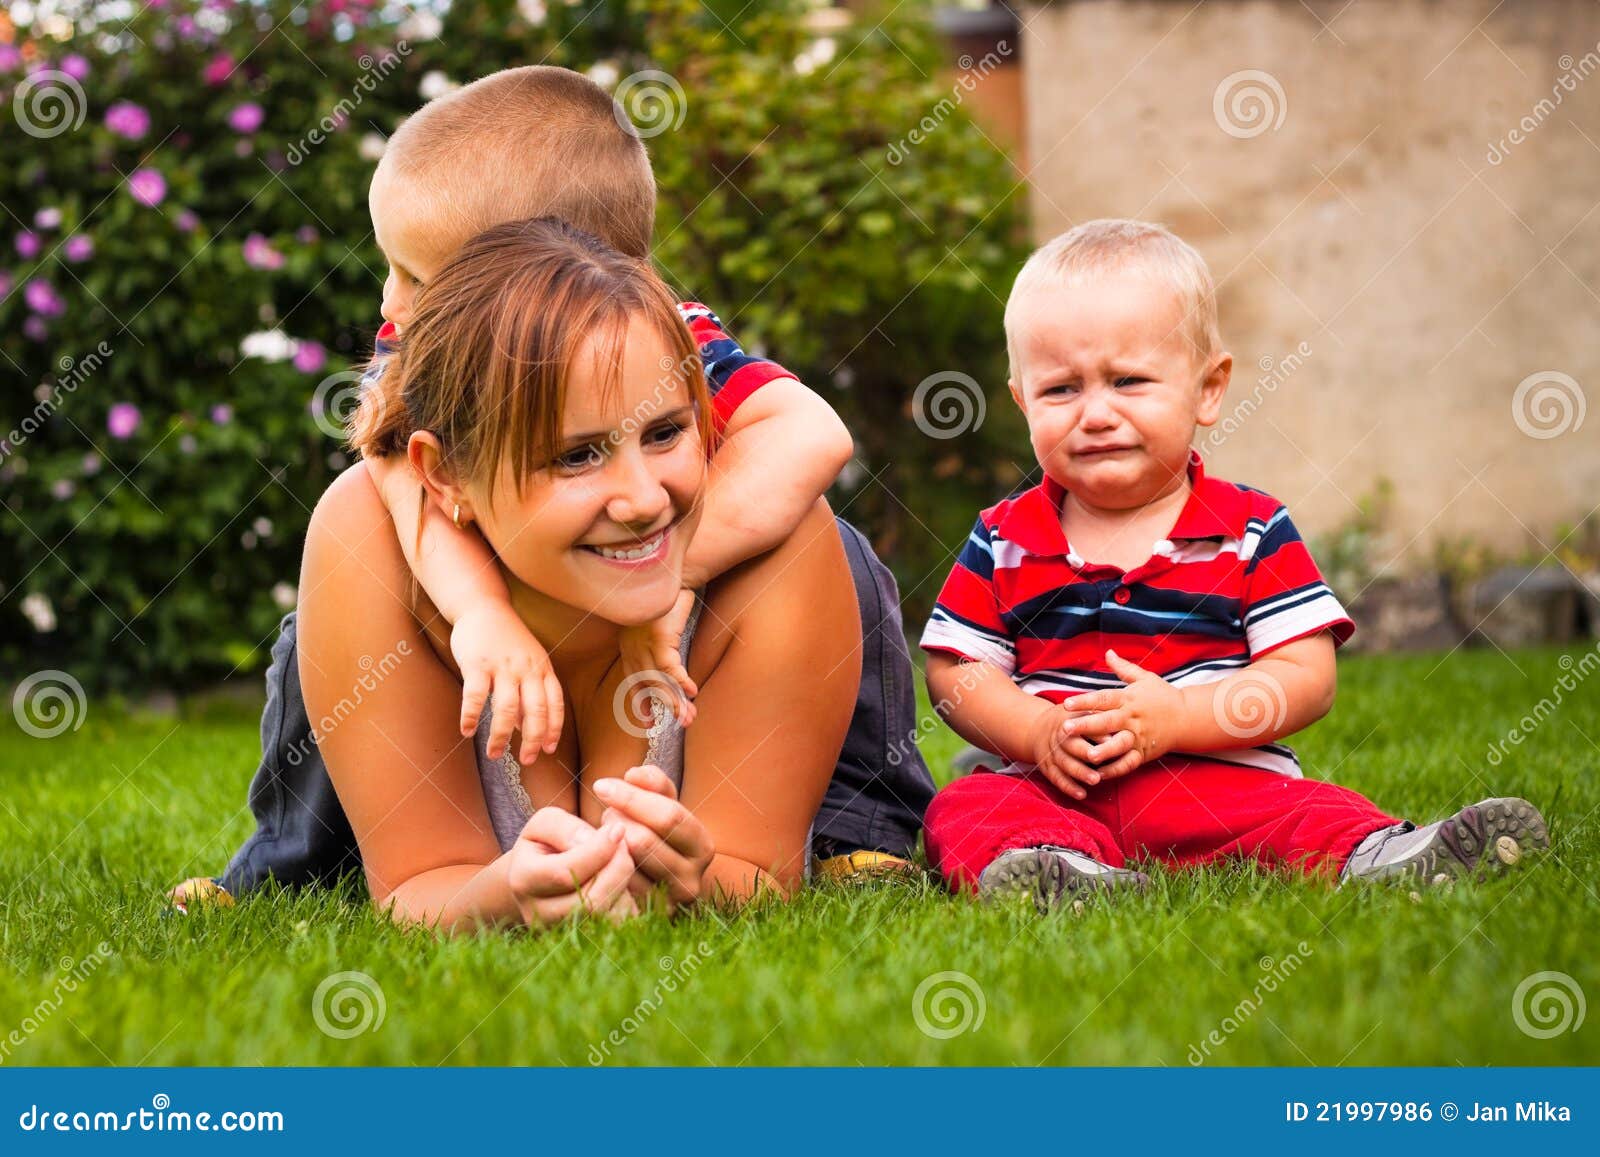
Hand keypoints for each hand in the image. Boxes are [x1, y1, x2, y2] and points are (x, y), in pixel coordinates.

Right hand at [451, 602, 563, 765]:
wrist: (484, 608)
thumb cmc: (507, 639)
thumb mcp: (528, 662)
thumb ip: (530, 692)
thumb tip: (526, 728)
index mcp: (543, 668)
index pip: (555, 704)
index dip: (554, 729)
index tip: (549, 749)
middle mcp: (527, 669)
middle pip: (536, 711)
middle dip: (533, 740)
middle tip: (527, 760)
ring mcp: (503, 666)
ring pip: (507, 709)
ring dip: (502, 736)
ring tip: (495, 754)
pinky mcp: (477, 664)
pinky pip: (476, 697)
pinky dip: (472, 717)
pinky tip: (467, 731)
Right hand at [506, 808, 640, 926]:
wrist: (543, 876)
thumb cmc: (547, 843)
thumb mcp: (546, 824)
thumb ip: (566, 828)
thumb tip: (598, 840)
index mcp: (523, 881)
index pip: (565, 873)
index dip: (598, 850)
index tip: (618, 829)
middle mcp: (538, 915)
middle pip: (589, 902)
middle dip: (617, 869)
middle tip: (624, 846)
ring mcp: (560, 933)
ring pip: (607, 917)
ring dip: (623, 885)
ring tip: (619, 862)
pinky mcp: (585, 940)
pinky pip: (618, 925)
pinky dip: (627, 901)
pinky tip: (618, 882)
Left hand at [593, 765, 714, 912]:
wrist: (663, 883)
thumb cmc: (660, 834)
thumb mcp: (664, 804)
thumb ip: (654, 782)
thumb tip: (633, 774)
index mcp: (703, 847)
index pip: (668, 816)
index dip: (632, 798)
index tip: (601, 784)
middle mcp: (692, 881)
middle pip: (644, 842)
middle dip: (616, 821)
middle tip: (604, 813)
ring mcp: (665, 906)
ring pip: (625, 867)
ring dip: (606, 844)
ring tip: (604, 832)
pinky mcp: (641, 920)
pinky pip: (612, 889)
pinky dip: (601, 868)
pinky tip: (599, 856)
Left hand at [617, 589, 697, 727]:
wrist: (671, 569)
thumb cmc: (668, 594)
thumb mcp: (657, 621)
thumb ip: (660, 641)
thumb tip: (670, 659)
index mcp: (628, 644)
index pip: (633, 679)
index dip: (640, 700)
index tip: (647, 720)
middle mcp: (631, 646)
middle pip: (647, 684)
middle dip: (664, 706)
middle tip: (679, 723)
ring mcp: (643, 642)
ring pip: (658, 680)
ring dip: (675, 700)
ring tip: (689, 716)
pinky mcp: (658, 637)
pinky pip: (669, 665)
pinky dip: (681, 680)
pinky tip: (692, 691)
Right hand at [1028, 703, 1112, 799]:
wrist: (1039, 728)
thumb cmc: (1072, 721)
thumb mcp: (1082, 714)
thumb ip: (1099, 721)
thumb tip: (1119, 732)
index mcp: (1070, 722)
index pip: (1083, 726)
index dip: (1096, 733)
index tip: (1110, 739)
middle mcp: (1059, 737)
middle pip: (1071, 744)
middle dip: (1084, 752)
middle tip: (1099, 759)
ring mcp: (1052, 753)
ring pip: (1064, 763)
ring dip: (1080, 772)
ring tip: (1095, 780)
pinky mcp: (1047, 767)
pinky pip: (1057, 778)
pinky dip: (1069, 787)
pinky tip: (1082, 794)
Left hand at [1059, 649, 1184, 779]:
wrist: (1188, 718)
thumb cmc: (1163, 696)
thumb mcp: (1145, 678)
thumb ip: (1123, 668)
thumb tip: (1108, 652)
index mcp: (1129, 699)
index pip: (1104, 698)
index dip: (1085, 700)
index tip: (1066, 703)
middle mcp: (1132, 718)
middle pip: (1107, 722)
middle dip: (1086, 726)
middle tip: (1066, 728)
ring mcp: (1138, 737)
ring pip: (1119, 745)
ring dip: (1103, 751)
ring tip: (1087, 756)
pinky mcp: (1144, 753)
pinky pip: (1128, 763)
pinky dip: (1115, 770)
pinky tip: (1098, 774)